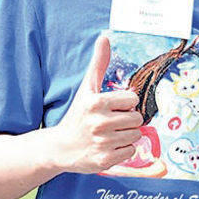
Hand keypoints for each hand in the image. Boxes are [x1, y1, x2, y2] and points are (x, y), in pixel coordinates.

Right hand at [48, 36, 143, 173]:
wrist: (61, 147)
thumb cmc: (78, 115)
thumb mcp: (87, 89)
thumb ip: (98, 63)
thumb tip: (104, 37)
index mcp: (96, 103)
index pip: (132, 99)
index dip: (124, 103)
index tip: (111, 107)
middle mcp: (99, 123)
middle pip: (137, 118)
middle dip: (127, 120)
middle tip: (110, 123)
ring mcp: (102, 143)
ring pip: (136, 135)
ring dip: (126, 135)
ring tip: (109, 135)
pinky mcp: (105, 160)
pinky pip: (130, 151)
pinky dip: (123, 150)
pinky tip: (108, 147)